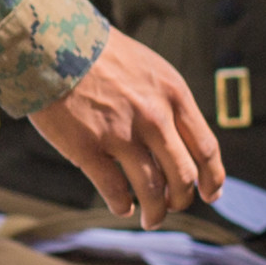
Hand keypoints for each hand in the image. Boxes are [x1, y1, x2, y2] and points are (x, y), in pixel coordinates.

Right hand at [24, 31, 220, 226]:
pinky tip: (122, 208)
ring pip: (152, 190)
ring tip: (150, 220)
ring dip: (155, 212)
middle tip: (174, 207)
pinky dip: (122, 205)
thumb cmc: (100, 56)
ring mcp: (122, 135)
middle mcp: (154, 117)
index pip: (206, 148)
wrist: (52, 44)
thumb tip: (181, 140)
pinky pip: (115, 190)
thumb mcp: (150, 70)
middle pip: (184, 175)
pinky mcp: (89, 149)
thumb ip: (169, 103)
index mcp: (174, 96)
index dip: (213, 177)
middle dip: (183, 199)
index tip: (212, 194)